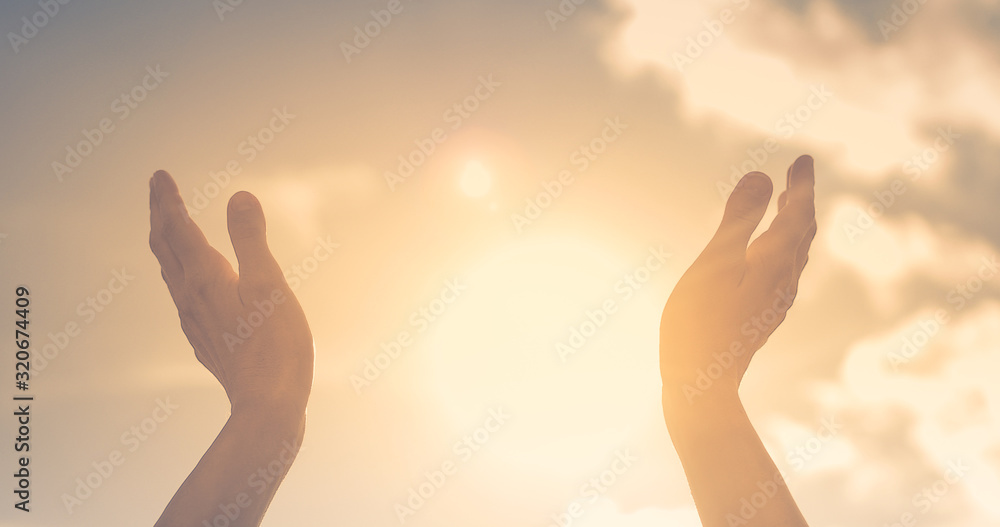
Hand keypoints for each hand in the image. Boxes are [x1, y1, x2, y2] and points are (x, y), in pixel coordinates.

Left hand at [148, 170, 313, 413]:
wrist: (268, 407)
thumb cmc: (275, 346)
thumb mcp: (269, 284)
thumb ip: (250, 239)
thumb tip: (238, 196)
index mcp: (205, 279)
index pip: (177, 229)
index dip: (168, 200)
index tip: (159, 175)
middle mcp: (191, 298)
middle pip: (165, 249)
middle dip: (160, 215)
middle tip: (158, 189)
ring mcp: (196, 322)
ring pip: (170, 274)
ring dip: (167, 243)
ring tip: (168, 227)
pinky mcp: (208, 340)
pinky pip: (182, 296)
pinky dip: (180, 272)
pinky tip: (189, 283)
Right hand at [660, 155, 815, 399]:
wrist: (701, 385)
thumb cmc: (700, 323)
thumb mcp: (715, 263)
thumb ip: (738, 220)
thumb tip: (761, 176)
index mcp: (774, 261)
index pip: (798, 212)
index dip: (802, 184)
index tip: (803, 159)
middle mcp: (783, 280)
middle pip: (802, 232)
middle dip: (801, 199)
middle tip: (797, 173)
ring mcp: (775, 301)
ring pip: (796, 254)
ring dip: (795, 224)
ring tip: (788, 205)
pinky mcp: (762, 316)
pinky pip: (785, 271)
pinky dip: (784, 248)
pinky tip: (770, 257)